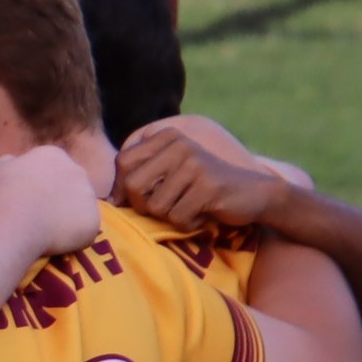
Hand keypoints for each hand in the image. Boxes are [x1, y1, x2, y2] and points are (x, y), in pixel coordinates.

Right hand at [0, 145, 109, 255]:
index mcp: (53, 155)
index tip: (26, 194)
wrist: (13, 220)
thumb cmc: (0, 191)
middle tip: (37, 212)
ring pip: (79, 207)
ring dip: (67, 216)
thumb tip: (14, 164)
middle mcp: (76, 171)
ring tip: (45, 230)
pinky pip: (83, 230)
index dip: (38, 181)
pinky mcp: (93, 221)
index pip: (51, 165)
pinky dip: (72, 236)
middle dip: (58, 196)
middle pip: (71, 184)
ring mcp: (88, 197)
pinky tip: (53, 241)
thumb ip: (11, 164)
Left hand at [118, 117, 296, 229]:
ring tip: (190, 207)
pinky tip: (204, 213)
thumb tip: (106, 199)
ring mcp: (195, 165)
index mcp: (167, 137)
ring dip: (171, 217)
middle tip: (167, 208)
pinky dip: (188, 224)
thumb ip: (141, 176)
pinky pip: (178, 218)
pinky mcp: (208, 187)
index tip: (138, 200)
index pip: (122, 163)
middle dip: (145, 206)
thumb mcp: (172, 172)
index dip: (123, 188)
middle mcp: (179, 145)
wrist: (255, 194)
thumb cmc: (204, 188)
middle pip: (133, 186)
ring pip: (156, 207)